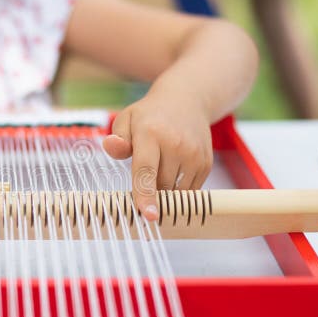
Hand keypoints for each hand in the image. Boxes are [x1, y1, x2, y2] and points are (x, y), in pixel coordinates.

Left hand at [102, 90, 212, 221]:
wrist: (187, 101)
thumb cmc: (150, 115)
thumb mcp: (126, 120)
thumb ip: (117, 139)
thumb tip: (111, 147)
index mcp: (150, 133)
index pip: (146, 171)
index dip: (146, 195)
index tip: (147, 215)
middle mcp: (175, 144)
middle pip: (160, 186)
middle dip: (151, 191)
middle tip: (144, 180)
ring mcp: (194, 154)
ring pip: (176, 192)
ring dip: (165, 191)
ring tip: (161, 168)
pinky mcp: (205, 163)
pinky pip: (190, 190)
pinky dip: (179, 188)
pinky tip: (174, 169)